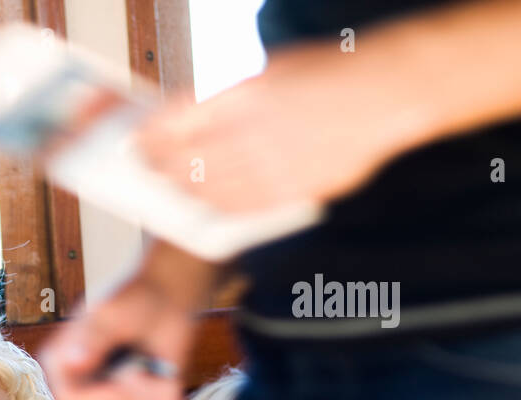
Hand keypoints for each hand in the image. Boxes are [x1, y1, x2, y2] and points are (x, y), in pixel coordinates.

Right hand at [39, 272, 197, 399]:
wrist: (165, 302)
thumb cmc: (135, 300)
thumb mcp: (111, 314)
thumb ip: (93, 338)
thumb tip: (72, 363)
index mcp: (60, 364)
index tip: (123, 386)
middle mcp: (77, 389)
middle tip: (141, 369)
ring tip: (149, 371)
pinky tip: (163, 380)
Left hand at [135, 41, 409, 214]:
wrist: (383, 92)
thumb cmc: (326, 76)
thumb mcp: (266, 71)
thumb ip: (223, 100)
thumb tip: (178, 122)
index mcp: (244, 95)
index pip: (173, 123)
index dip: (148, 136)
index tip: (137, 139)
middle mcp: (254, 132)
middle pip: (182, 161)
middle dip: (156, 165)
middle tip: (147, 164)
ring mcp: (272, 166)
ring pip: (204, 190)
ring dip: (180, 189)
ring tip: (171, 183)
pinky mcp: (289, 192)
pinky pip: (236, 208)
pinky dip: (213, 206)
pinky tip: (204, 200)